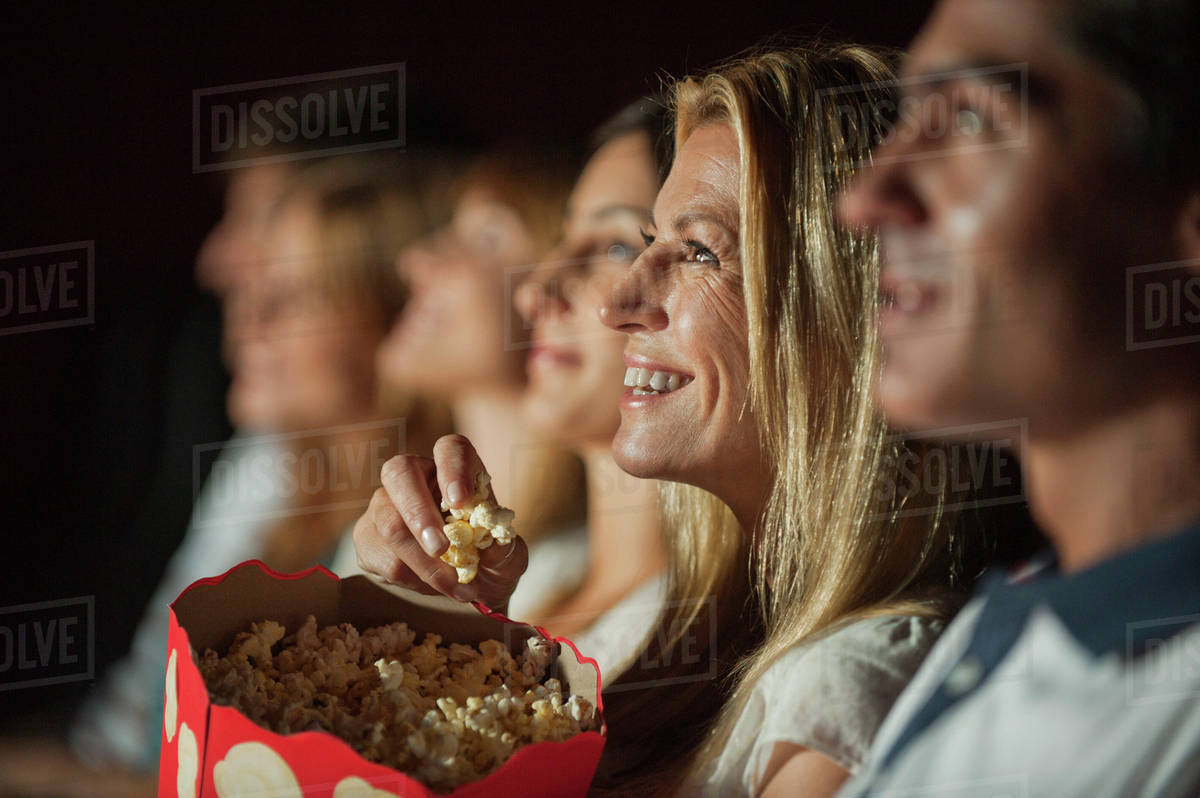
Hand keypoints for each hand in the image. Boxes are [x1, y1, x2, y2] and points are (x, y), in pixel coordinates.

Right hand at [352, 434, 528, 608]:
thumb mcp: (508, 561)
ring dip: (423, 562)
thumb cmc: (489, 564)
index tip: (461, 500)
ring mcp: (385, 505)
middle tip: (441, 549)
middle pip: (400, 472)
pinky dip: (410, 579)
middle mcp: (416, 479)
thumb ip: (505, 551)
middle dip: (419, 514)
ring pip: (390, 524)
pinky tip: (431, 587)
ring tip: (454, 586)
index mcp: (456, 471)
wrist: (463, 593)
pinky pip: (380, 555)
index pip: (450, 449)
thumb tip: (494, 544)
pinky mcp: (367, 537)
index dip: (453, 467)